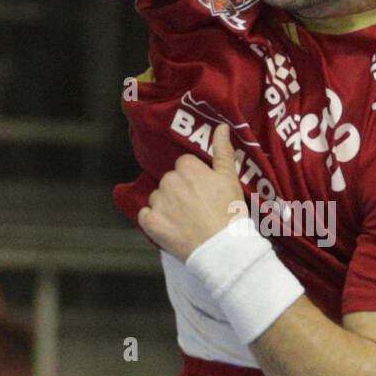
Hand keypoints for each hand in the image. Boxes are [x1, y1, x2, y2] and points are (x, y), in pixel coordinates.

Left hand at [138, 122, 247, 261]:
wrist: (223, 248)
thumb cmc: (230, 213)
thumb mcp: (230, 179)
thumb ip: (223, 151)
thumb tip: (221, 127)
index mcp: (187, 168)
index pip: (184, 165)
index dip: (194, 178)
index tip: (204, 191)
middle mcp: (169, 181)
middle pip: (170, 180)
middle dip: (180, 191)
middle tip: (197, 208)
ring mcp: (158, 202)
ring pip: (157, 197)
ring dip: (167, 205)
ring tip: (186, 220)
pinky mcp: (151, 223)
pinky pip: (145, 215)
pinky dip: (153, 220)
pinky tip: (169, 227)